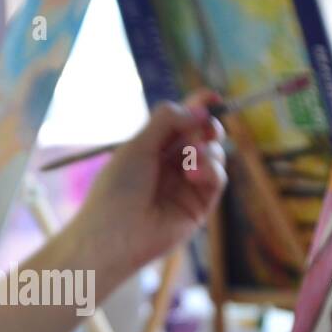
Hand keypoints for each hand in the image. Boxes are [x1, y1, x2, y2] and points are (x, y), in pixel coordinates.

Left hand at [71, 90, 225, 278]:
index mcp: (152, 148)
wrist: (114, 235)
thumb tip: (199, 108)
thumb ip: (167, 121)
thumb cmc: (116, 189)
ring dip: (207, 150)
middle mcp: (171, 165)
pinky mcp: (199, 206)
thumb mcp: (138, 146)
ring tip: (191, 158)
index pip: (181, 121)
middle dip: (208, 127)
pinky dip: (211, 170)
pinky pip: (217, 179)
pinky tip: (194, 173)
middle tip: (206, 127)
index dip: (198, 107)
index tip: (211, 96)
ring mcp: (186, 186)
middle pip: (202, 136)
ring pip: (214, 155)